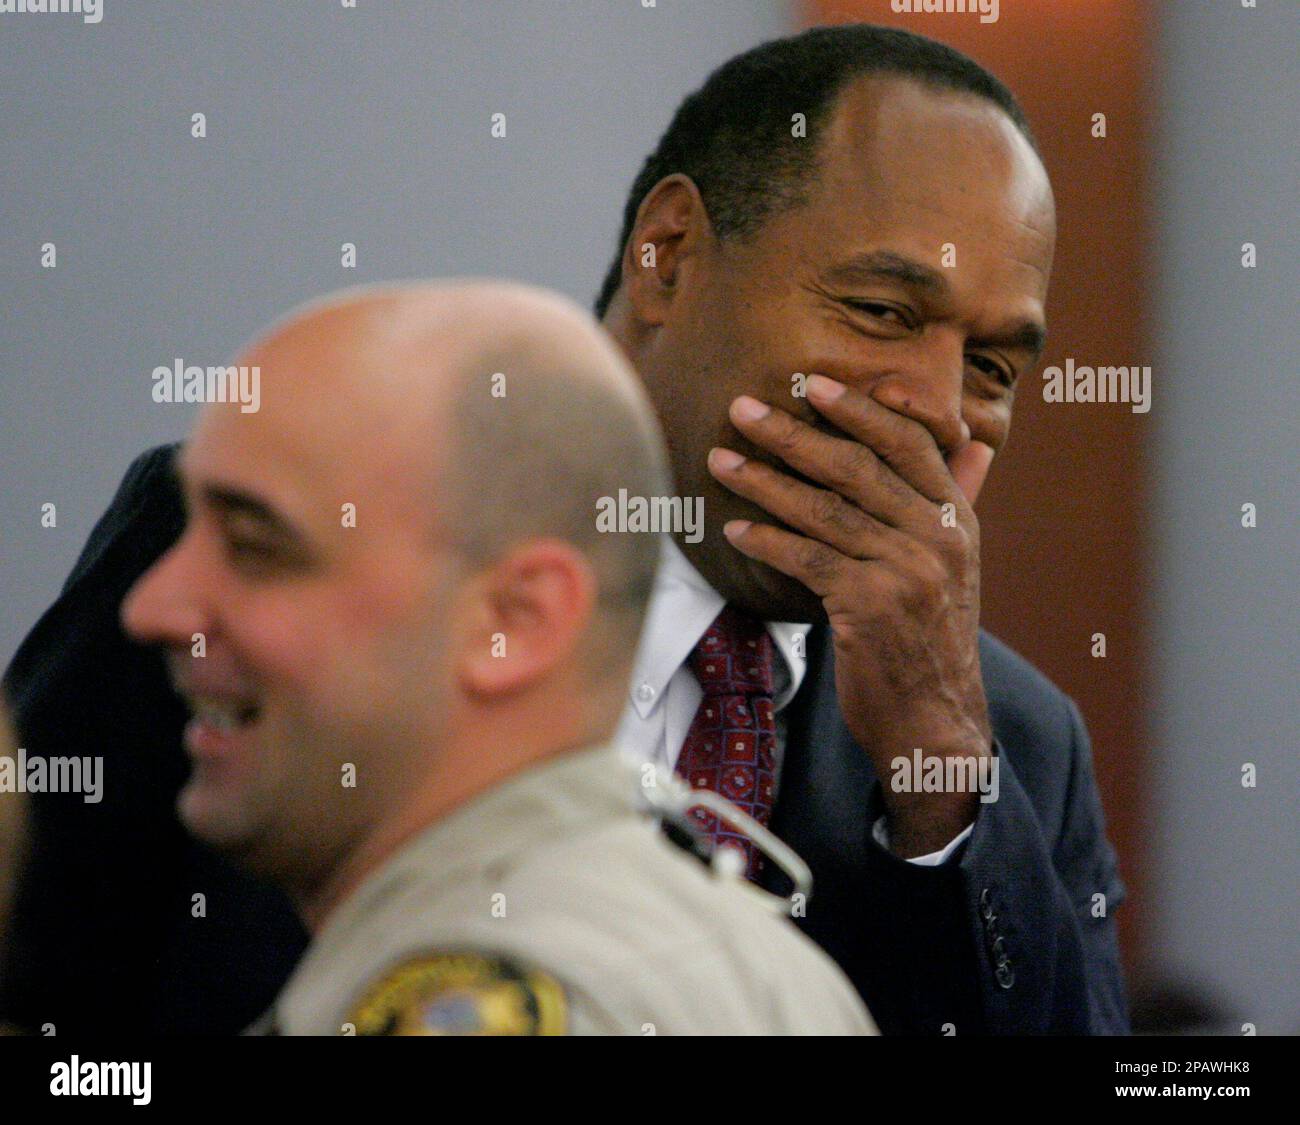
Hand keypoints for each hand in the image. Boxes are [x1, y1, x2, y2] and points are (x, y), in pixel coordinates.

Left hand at [707, 374, 993, 856]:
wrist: (935, 719)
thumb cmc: (930, 636)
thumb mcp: (956, 563)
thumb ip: (957, 500)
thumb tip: (973, 445)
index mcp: (956, 516)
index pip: (909, 441)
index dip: (859, 408)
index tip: (812, 383)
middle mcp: (937, 536)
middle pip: (856, 465)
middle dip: (793, 433)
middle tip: (743, 408)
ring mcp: (907, 570)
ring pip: (824, 509)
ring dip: (764, 481)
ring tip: (720, 461)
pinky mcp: (871, 606)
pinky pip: (808, 558)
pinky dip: (767, 540)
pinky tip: (734, 529)